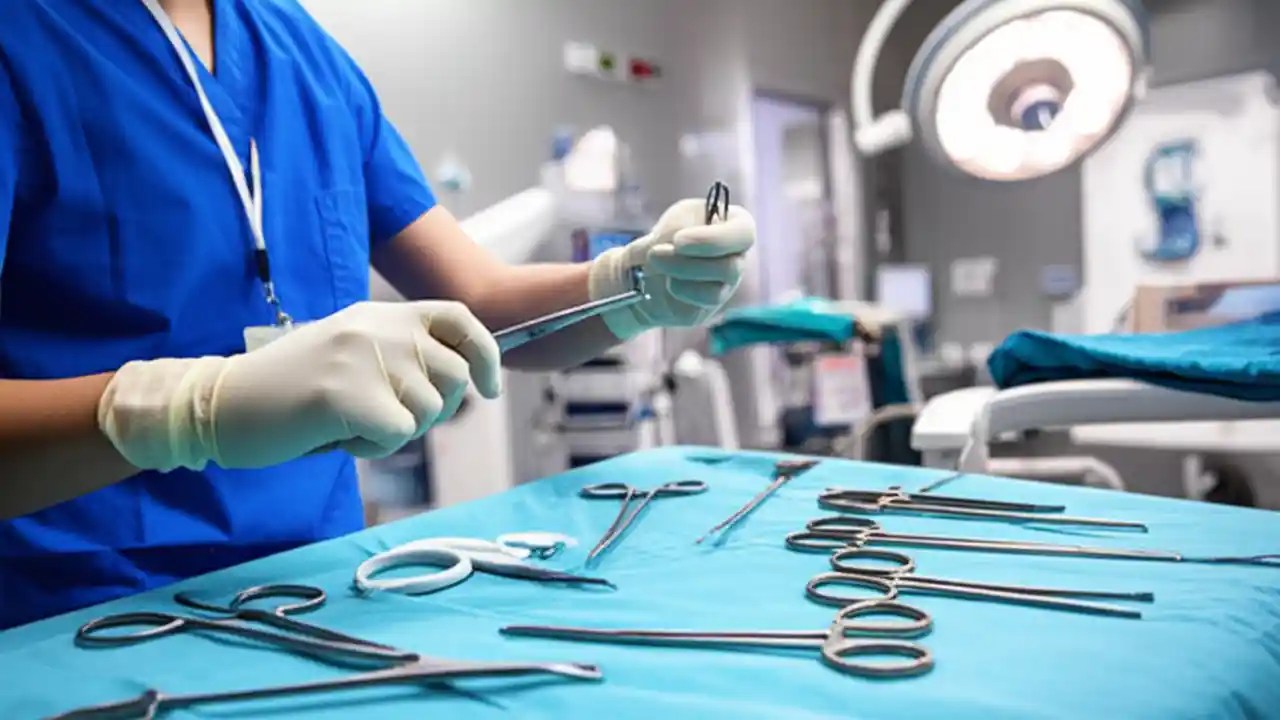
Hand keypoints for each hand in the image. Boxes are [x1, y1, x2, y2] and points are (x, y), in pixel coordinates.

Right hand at [98, 301, 501, 470]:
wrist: (222, 403)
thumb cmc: (289, 391)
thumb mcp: (352, 355)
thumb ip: (401, 358)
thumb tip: (462, 383)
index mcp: (380, 315)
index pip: (459, 319)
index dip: (486, 354)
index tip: (489, 388)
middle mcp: (378, 328)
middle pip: (453, 377)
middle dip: (433, 411)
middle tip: (385, 419)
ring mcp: (363, 357)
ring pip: (426, 411)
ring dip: (394, 432)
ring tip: (347, 422)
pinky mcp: (348, 393)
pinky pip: (399, 435)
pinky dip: (374, 448)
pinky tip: (339, 437)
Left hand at [588, 198, 754, 339]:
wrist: (646, 267)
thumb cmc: (668, 236)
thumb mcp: (672, 220)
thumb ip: (679, 226)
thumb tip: (679, 244)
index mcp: (737, 228)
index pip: (744, 234)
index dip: (712, 240)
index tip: (678, 240)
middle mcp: (737, 259)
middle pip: (730, 268)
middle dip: (686, 262)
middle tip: (654, 253)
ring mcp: (726, 286)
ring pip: (714, 292)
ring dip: (678, 275)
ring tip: (654, 262)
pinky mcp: (708, 307)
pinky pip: (697, 306)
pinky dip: (676, 290)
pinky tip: (666, 280)